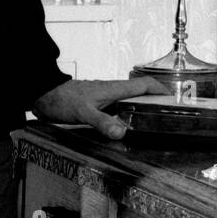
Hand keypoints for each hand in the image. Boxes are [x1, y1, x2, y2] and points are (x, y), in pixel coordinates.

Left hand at [31, 76, 166, 139]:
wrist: (43, 94)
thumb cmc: (62, 99)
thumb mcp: (84, 112)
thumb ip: (103, 122)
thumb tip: (122, 132)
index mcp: (113, 88)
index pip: (143, 85)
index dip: (160, 90)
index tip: (173, 99)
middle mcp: (111, 91)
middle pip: (139, 93)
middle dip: (154, 100)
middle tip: (166, 113)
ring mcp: (103, 97)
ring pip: (128, 100)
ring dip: (140, 108)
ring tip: (150, 121)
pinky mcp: (95, 104)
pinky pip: (117, 108)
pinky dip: (125, 115)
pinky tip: (123, 127)